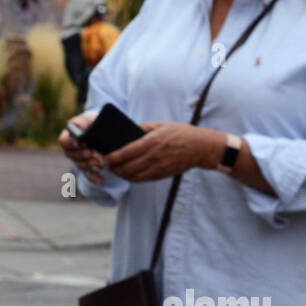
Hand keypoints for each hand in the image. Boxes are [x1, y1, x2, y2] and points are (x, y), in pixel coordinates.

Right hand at [58, 111, 105, 184]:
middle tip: (95, 154)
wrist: (104, 130)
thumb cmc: (95, 122)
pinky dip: (94, 178)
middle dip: (85, 155)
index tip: (79, 142)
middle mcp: (71, 150)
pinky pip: (88, 175)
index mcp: (68, 136)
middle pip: (73, 155)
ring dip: (91, 165)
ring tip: (101, 162)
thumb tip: (79, 132)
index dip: (70, 143)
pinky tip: (100, 179)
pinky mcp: (88, 167)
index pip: (64, 141)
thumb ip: (83, 123)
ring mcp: (78, 160)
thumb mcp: (89, 118)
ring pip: (81, 164)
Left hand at [104, 122, 224, 182]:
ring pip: (133, 176)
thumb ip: (143, 128)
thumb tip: (127, 130)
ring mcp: (158, 168)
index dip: (113, 157)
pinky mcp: (162, 175)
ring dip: (122, 175)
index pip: (126, 152)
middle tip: (107, 165)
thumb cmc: (181, 133)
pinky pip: (142, 179)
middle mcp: (154, 156)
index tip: (105, 158)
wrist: (201, 147)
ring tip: (116, 170)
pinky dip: (132, 178)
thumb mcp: (161, 125)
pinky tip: (128, 174)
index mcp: (152, 141)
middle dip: (114, 168)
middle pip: (127, 167)